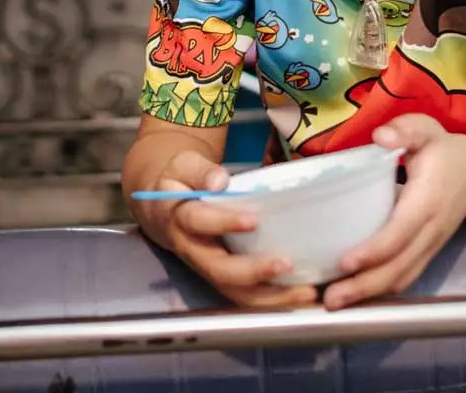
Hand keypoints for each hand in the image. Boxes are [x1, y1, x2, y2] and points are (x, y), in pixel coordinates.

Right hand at [148, 150, 318, 308]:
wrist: (161, 207)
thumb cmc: (178, 182)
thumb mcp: (183, 165)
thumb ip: (201, 171)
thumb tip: (220, 180)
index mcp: (178, 217)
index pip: (197, 222)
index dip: (224, 222)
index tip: (253, 219)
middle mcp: (192, 250)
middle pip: (219, 270)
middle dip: (253, 272)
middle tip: (286, 263)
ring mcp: (206, 268)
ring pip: (234, 292)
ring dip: (270, 297)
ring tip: (305, 291)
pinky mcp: (221, 277)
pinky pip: (246, 295)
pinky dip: (274, 300)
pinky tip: (302, 294)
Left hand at [322, 115, 465, 309]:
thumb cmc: (446, 151)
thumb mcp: (428, 130)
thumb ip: (406, 129)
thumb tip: (381, 136)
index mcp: (427, 200)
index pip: (400, 232)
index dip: (374, 250)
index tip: (345, 262)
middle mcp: (430, 230)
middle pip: (399, 267)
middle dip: (365, 286)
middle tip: (330, 299)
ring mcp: (430, 246)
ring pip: (402, 278)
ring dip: (369, 295)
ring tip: (336, 303)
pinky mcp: (426, 253)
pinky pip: (405, 276)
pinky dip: (380, 290)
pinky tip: (355, 293)